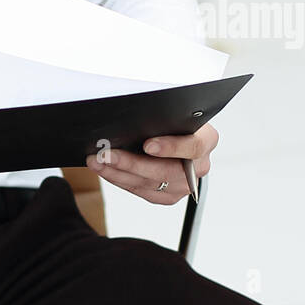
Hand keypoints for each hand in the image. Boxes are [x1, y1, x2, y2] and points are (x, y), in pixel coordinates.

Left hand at [85, 124, 217, 204]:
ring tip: (97, 161)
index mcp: (207, 139)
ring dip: (119, 173)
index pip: (194, 146)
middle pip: (167, 171)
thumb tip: (131, 114)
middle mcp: (200, 165)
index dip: (171, 147)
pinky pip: (143, 192)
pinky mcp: (170, 195)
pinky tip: (106, 170)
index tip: (147, 145)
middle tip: (106, 154)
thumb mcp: (172, 109)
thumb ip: (162, 114)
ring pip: (151, 185)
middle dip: (132, 163)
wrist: (175, 132)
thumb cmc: (172, 118)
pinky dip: (122, 180)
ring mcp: (185, 184)